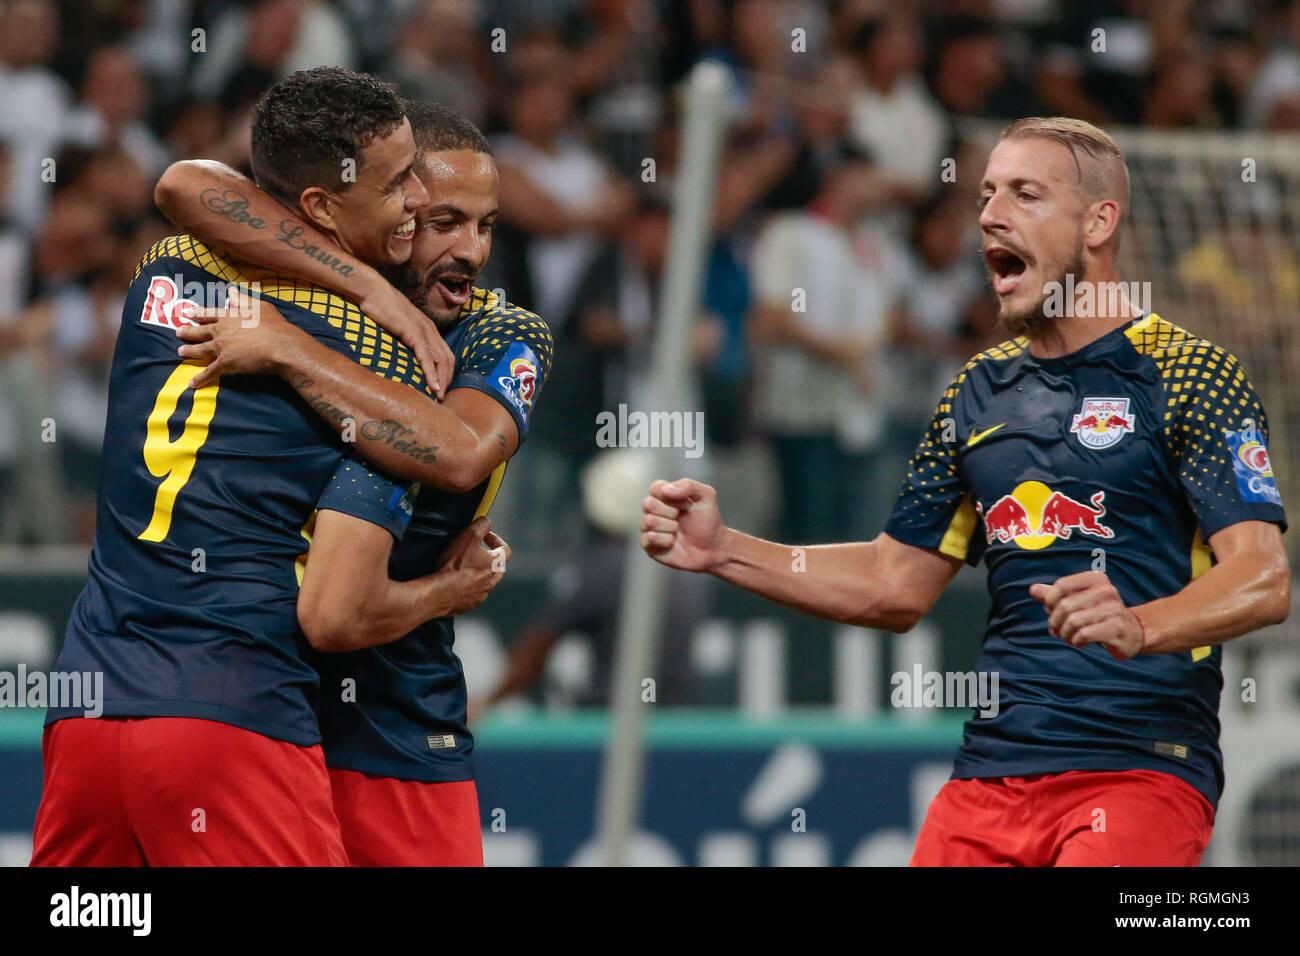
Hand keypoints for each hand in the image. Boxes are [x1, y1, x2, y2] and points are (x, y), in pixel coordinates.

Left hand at [178, 289, 305, 387]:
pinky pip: (209, 372)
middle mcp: (221, 331)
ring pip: (200, 350)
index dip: (197, 313)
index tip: (187, 313)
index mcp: (229, 317)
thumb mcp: (260, 306)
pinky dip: (200, 378)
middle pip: (199, 332)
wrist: (280, 345)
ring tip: (181, 352)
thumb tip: (230, 291)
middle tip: (178, 332)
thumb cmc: (274, 325)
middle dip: (187, 332)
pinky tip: (192, 383)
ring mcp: (221, 348)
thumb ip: (243, 299)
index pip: (209, 314)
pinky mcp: (225, 364)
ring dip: (189, 351)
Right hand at [359, 281, 453, 399]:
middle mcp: (431, 330)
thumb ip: (407, 337)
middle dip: (447, 380)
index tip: (442, 388)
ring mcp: (424, 331)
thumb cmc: (382, 308)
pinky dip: (431, 373)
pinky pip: (426, 356)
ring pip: (441, 360)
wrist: (373, 291)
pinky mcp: (413, 332)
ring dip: (442, 381)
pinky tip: (433, 386)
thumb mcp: (400, 325)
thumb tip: (405, 352)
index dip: (447, 373)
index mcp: (429, 329)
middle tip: (443, 398)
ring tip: (439, 397)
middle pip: (448, 360)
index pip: (446, 355)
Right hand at [436, 516, 510, 615]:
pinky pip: (470, 593)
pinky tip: (453, 581)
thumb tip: (486, 522)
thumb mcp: (469, 535)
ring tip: (460, 566)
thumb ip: (482, 525)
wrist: (439, 592)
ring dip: (475, 572)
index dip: (496, 540)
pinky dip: (465, 586)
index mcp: (496, 565)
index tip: (485, 537)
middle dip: (486, 557)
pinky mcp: (468, 604)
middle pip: (495, 567)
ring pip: (483, 581)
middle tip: (472, 551)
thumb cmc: (455, 565)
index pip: (505, 550)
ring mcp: (481, 595)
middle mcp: (492, 581)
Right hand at [640, 478, 727, 572]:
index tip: (687, 504)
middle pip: (648, 504)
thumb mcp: (706, 496)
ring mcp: (651, 529)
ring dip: (670, 527)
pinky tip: (673, 542)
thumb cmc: (707, 522)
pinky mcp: (649, 546)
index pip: (655, 488)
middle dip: (670, 512)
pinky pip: (648, 538)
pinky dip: (665, 540)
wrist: (712, 548)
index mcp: (665, 497)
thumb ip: (688, 485)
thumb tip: (666, 490)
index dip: (672, 496)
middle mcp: (655, 511)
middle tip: (681, 518)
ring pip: (649, 521)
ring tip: (678, 531)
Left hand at [1029, 571, 1145, 659]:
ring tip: (1068, 636)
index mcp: (1096, 578)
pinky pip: (1084, 634)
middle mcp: (1107, 590)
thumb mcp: (1078, 601)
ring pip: (1073, 621)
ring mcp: (1114, 609)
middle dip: (1055, 621)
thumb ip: (1055, 595)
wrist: (1132, 632)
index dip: (1050, 600)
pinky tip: (1080, 641)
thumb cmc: (1098, 614)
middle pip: (1065, 605)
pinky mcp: (1116, 628)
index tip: (1050, 610)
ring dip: (1065, 633)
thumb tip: (1033, 589)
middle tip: (1057, 630)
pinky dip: (1076, 640)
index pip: (1062, 585)